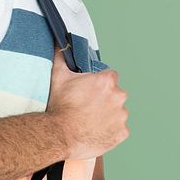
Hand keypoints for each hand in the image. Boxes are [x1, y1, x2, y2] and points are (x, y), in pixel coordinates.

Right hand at [46, 45, 128, 159]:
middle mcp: (119, 96)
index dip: (99, 84)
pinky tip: (96, 132)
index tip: (90, 91)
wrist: (61, 135)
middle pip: (115, 95)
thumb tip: (58, 45)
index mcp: (107, 81)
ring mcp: (122, 115)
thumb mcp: (59, 78)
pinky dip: (110, 132)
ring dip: (108, 116)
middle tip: (88, 107)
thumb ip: (62, 58)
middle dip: (105, 100)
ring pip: (118, 113)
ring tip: (90, 122)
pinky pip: (119, 130)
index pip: (110, 77)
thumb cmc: (61, 106)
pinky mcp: (122, 132)